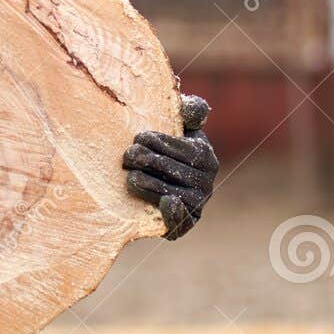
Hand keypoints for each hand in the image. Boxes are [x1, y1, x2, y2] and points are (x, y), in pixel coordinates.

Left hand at [123, 93, 217, 239]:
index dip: (161, 142)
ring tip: (131, 177)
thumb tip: (194, 112)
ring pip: (175, 194)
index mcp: (205, 156)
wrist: (147, 177)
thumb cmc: (161, 145)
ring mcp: (196, 203)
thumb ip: (189, 110)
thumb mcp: (178, 124)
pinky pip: (184, 221)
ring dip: (152, 185)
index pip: (186, 149)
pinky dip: (176, 215)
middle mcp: (206, 182)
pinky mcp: (185, 223)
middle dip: (150, 161)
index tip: (139, 137)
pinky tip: (165, 203)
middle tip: (128, 155)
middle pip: (178, 172)